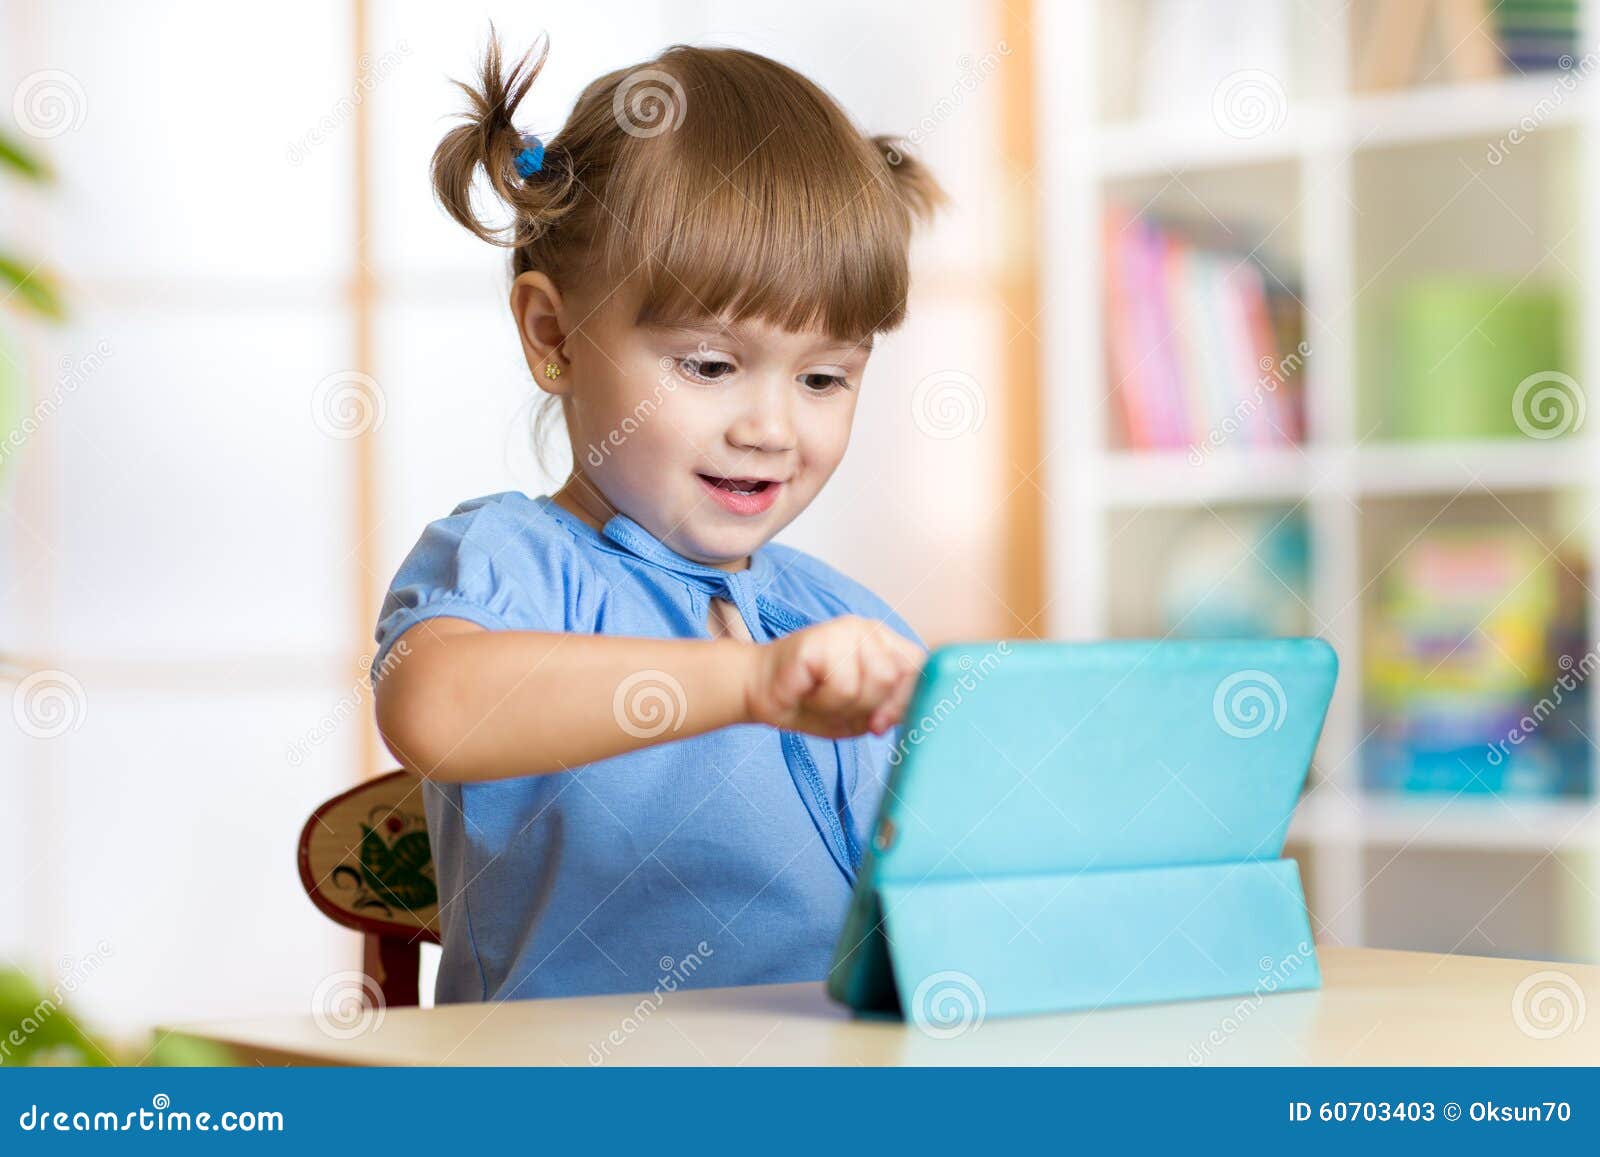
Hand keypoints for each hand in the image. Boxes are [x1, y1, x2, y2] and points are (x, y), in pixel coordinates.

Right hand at [743, 615, 924, 738]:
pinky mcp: (822, 638)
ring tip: (822, 696)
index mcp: (887, 645)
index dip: (906, 701)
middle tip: (837, 705)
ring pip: (874, 682)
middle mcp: (871, 631)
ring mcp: (847, 630)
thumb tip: (921, 710)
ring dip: (844, 705)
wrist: (759, 693)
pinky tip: (808, 689)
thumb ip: (893, 708)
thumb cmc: (811, 702)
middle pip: (896, 679)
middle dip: (868, 706)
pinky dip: (825, 701)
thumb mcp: (862, 713)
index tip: (879, 724)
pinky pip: (844, 685)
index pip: (922, 670)